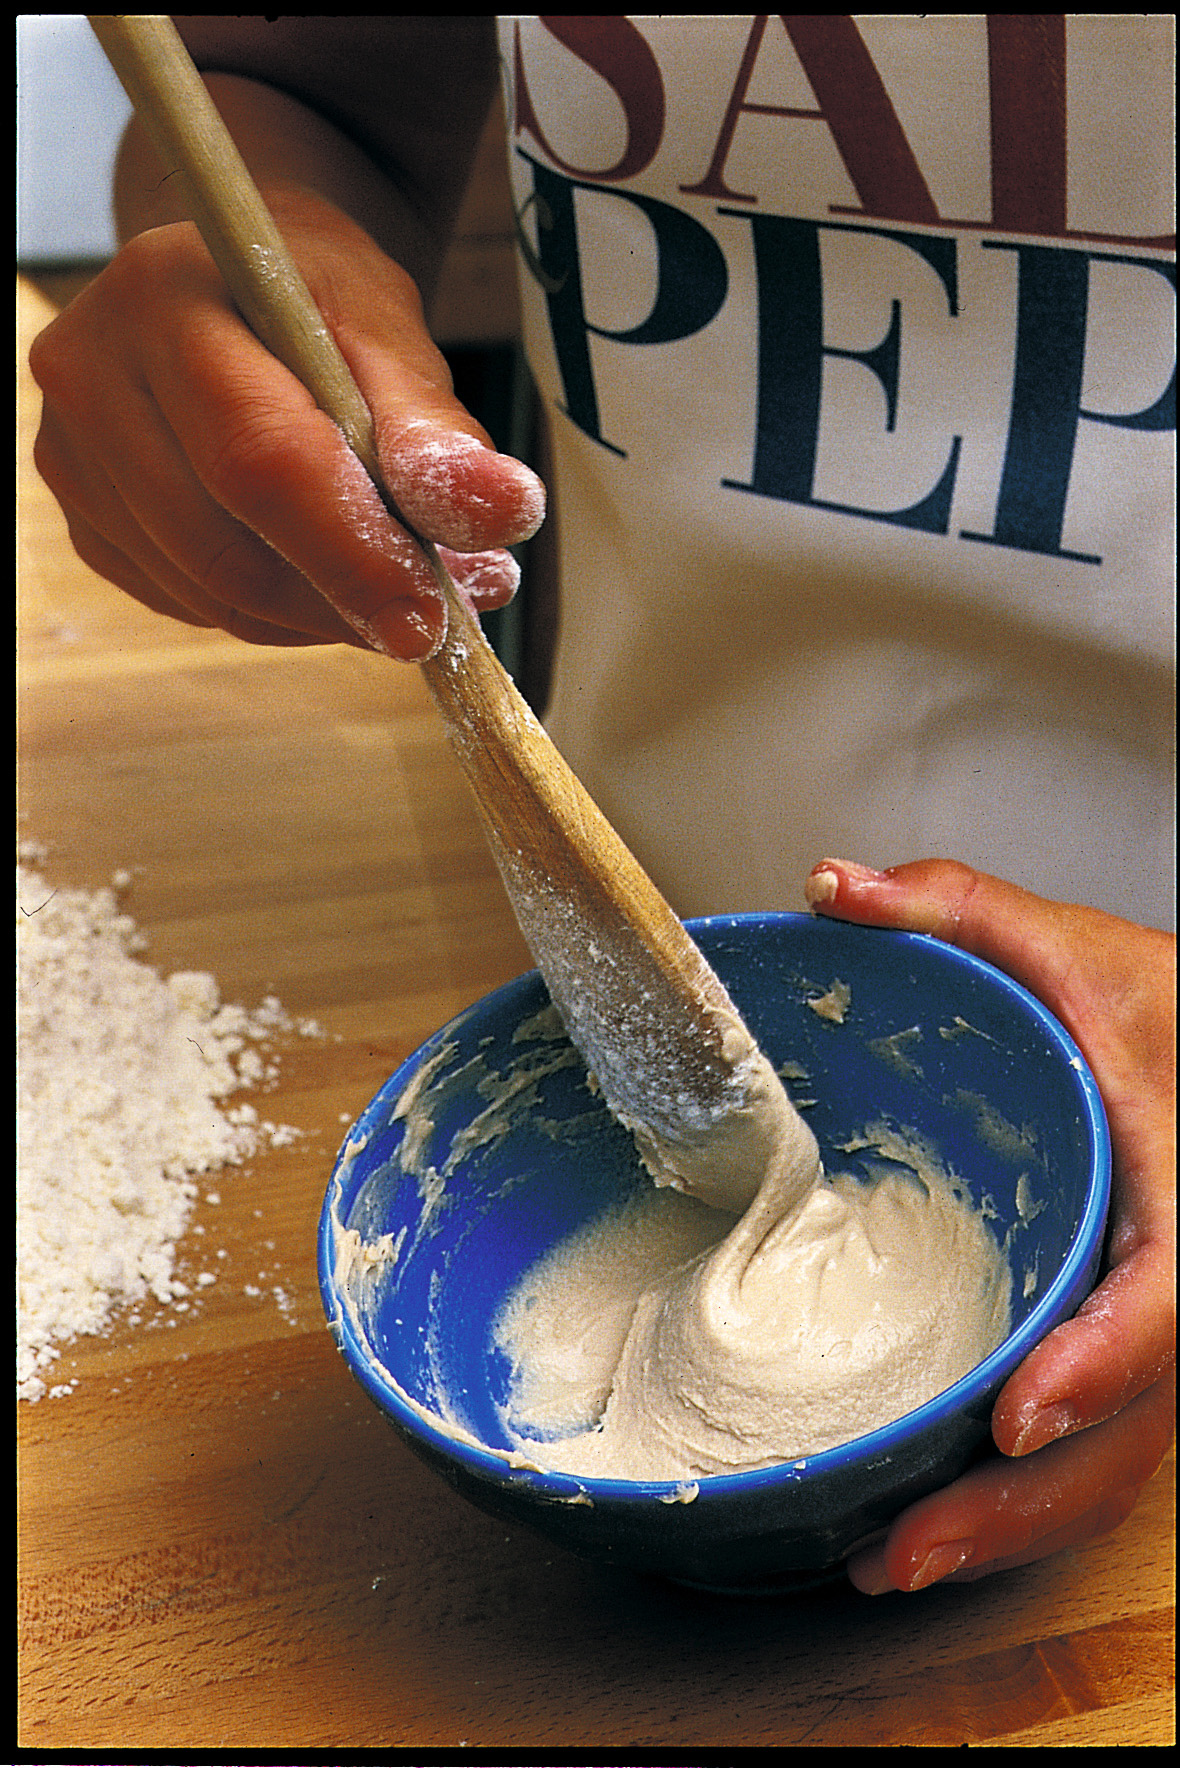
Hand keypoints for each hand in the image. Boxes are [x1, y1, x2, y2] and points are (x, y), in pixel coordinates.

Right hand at [29, 188, 544, 657]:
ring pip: (210, 592)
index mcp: (163, 297)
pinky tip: (329, 577)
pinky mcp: (87, 519)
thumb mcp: (388, 328)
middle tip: (438, 617)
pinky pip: (193, 604)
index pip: (258, 458)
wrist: (240, 286)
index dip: (351, 551)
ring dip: (320, 615)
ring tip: (401, 588)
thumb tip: (504, 511)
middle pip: (222, 544)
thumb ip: (435, 426)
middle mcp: (90, 375)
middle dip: (342, 599)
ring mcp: (72, 456)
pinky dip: (279, 613)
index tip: (432, 614)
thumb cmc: (316, 299)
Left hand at [805, 857, 1174, 1592]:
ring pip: (1113, 1467)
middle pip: (1131, 1430)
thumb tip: (832, 887)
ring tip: (888, 1560)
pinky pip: (1094, 1452)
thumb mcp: (1074, 947)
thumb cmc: (1171, 1010)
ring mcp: (1160, 1331)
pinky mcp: (1127, 1353)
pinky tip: (926, 1520)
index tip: (1020, 1417)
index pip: (1171, 1299)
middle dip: (1021, 1504)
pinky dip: (1019, 1503)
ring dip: (1008, 1531)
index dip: (1103, 1363)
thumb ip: (961, 906)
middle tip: (904, 1543)